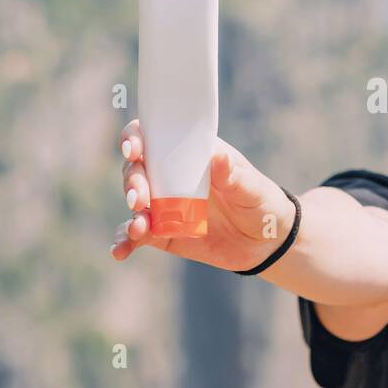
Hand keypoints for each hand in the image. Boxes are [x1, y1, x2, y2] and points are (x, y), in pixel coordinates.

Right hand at [110, 118, 295, 272]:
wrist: (266, 242)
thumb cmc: (261, 201)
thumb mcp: (252, 187)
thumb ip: (233, 175)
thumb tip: (217, 157)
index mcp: (190, 154)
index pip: (154, 137)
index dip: (136, 138)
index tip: (134, 149)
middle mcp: (171, 175)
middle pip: (138, 169)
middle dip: (132, 181)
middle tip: (140, 198)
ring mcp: (164, 204)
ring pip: (136, 202)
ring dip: (131, 213)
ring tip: (138, 227)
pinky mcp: (163, 233)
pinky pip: (138, 234)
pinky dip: (126, 241)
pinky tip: (121, 251)